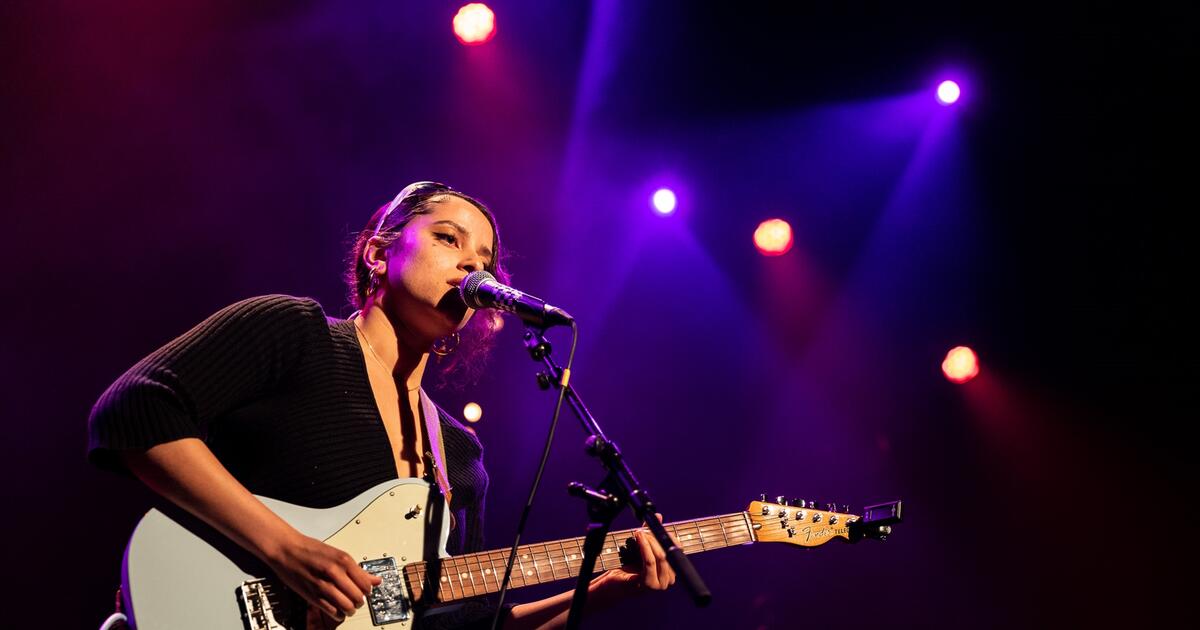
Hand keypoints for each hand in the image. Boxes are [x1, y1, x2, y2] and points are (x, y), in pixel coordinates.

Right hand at [263, 532, 380, 622]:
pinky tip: (337, 610)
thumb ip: (358, 570)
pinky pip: (332, 611)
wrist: (287, 550)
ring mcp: (323, 585)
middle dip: (360, 601)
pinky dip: (338, 614)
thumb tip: (376, 580)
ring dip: (350, 609)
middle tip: (357, 600)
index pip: (366, 584)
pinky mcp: (312, 595)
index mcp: (344, 560)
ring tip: (348, 607)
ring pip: (346, 606)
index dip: (367, 591)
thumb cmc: (310, 550)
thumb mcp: (338, 554)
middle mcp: (335, 572)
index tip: (365, 591)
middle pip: (358, 596)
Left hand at [600, 513, 676, 592]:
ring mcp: (660, 584)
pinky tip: (639, 538)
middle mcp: (669, 580)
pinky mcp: (649, 585)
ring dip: (649, 541)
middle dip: (656, 537)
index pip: (677, 550)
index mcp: (671, 571)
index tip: (657, 526)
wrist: (615, 582)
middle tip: (645, 529)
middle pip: (668, 553)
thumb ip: (651, 532)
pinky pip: (650, 562)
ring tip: (640, 532)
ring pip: (660, 557)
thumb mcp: (643, 547)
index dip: (668, 536)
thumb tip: (658, 516)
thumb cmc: (629, 566)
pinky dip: (644, 547)